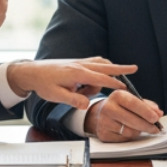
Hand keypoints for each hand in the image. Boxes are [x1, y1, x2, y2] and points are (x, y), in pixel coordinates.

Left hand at [7, 57, 134, 108]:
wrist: (32, 71)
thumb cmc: (43, 84)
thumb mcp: (56, 96)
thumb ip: (72, 100)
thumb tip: (86, 105)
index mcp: (77, 74)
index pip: (100, 79)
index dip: (113, 83)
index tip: (125, 88)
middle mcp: (80, 65)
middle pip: (105, 66)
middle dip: (120, 68)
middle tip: (134, 68)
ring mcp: (79, 62)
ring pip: (100, 63)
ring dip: (109, 69)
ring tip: (118, 75)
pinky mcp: (76, 63)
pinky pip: (94, 62)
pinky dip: (102, 65)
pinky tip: (103, 69)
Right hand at [84, 91, 163, 141]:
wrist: (100, 114)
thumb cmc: (121, 106)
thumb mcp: (133, 100)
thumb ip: (147, 105)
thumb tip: (159, 113)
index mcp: (117, 95)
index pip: (134, 104)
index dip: (146, 112)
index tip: (156, 118)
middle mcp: (108, 108)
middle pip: (132, 120)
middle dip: (147, 125)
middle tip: (156, 128)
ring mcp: (104, 122)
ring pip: (129, 131)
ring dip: (139, 131)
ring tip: (142, 128)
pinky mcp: (104, 134)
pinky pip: (123, 139)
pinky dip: (130, 137)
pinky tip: (130, 131)